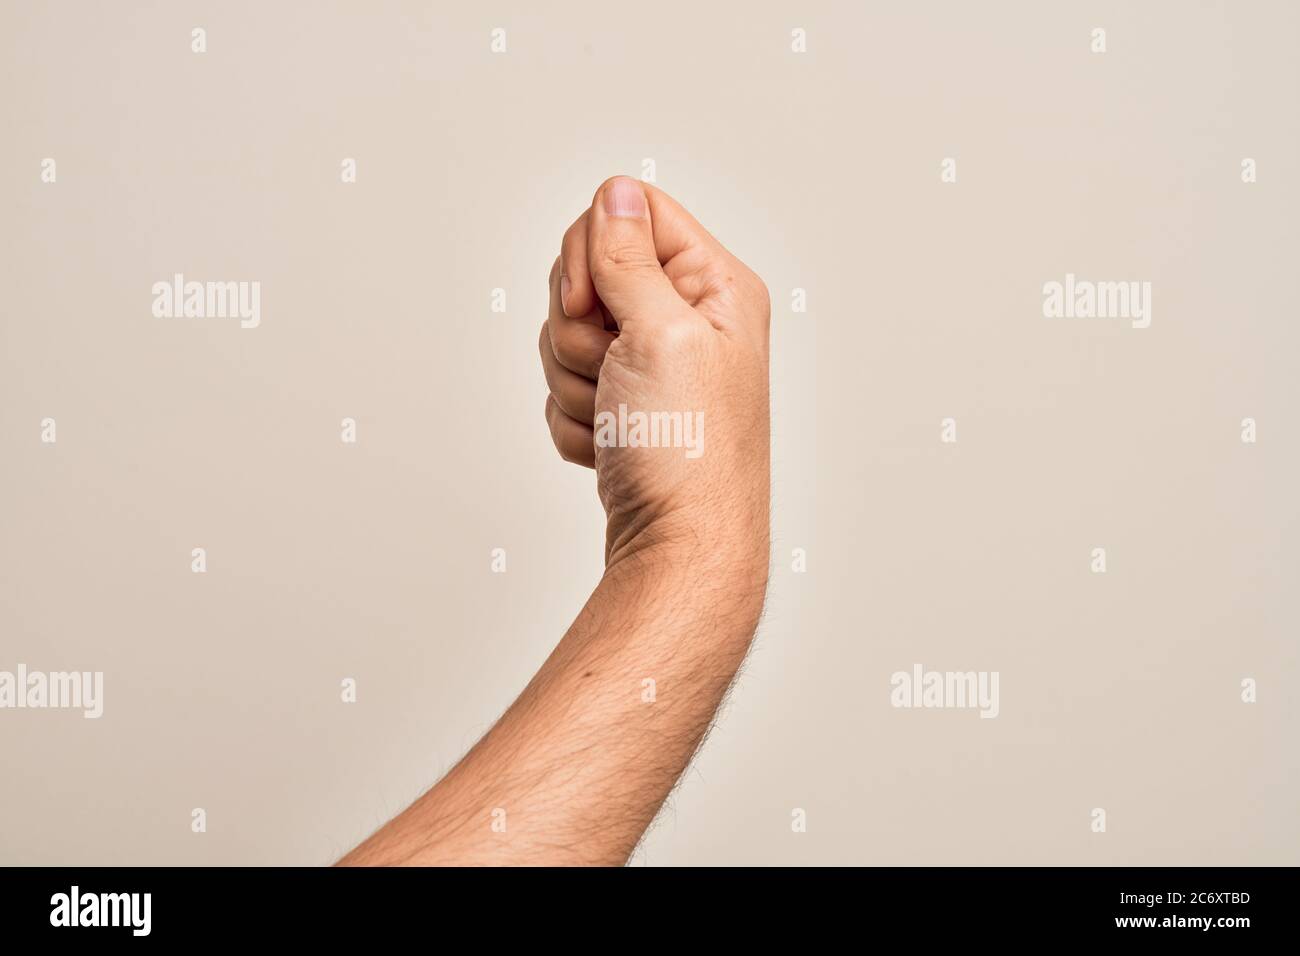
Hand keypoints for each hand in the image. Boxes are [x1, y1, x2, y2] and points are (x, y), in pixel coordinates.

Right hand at [539, 177, 770, 576]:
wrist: (676, 549)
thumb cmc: (687, 454)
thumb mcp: (662, 335)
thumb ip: (630, 257)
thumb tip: (616, 192)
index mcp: (713, 286)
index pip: (630, 212)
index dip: (592, 252)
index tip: (595, 305)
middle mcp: (687, 319)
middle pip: (587, 274)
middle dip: (580, 330)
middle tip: (617, 374)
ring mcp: (652, 365)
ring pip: (566, 334)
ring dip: (575, 381)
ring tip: (619, 418)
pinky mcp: (624, 404)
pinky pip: (564, 384)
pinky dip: (574, 418)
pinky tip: (611, 443)